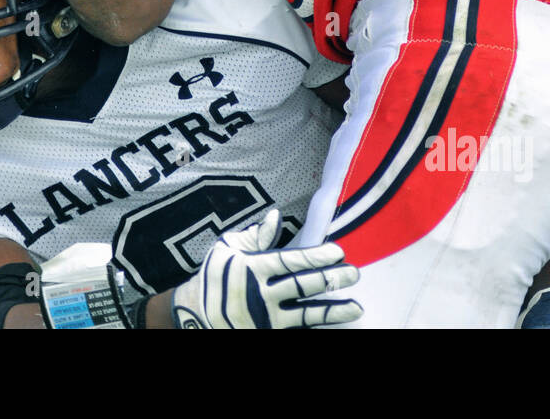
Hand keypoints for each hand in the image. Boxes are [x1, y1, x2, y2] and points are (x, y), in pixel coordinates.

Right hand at [170, 209, 362, 328]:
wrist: (193, 316)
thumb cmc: (213, 278)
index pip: (290, 261)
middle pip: (302, 286)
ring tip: (356, 307)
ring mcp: (265, 318)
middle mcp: (260, 294)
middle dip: (331, 279)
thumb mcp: (227, 250)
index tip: (338, 251)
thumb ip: (255, 236)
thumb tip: (276, 217)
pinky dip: (315, 329)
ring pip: (305, 313)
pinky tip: (333, 328)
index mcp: (252, 268)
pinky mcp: (267, 333)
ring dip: (332, 310)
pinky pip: (296, 330)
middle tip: (355, 273)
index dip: (315, 256)